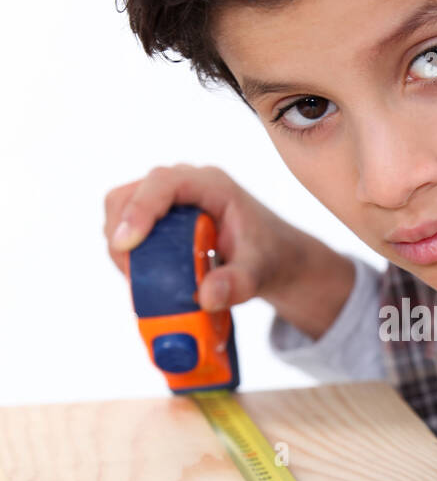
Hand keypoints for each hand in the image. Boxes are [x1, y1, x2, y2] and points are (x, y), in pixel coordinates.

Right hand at [104, 163, 352, 335]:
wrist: (272, 256)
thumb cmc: (267, 256)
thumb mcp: (259, 273)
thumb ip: (238, 284)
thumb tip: (205, 298)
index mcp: (212, 185)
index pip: (163, 183)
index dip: (139, 209)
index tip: (124, 244)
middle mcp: (186, 184)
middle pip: (131, 193)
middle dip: (121, 231)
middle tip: (129, 272)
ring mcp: (170, 198)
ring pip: (122, 207)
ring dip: (120, 243)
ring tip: (138, 276)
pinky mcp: (160, 215)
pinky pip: (127, 224)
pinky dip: (126, 249)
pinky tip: (142, 273)